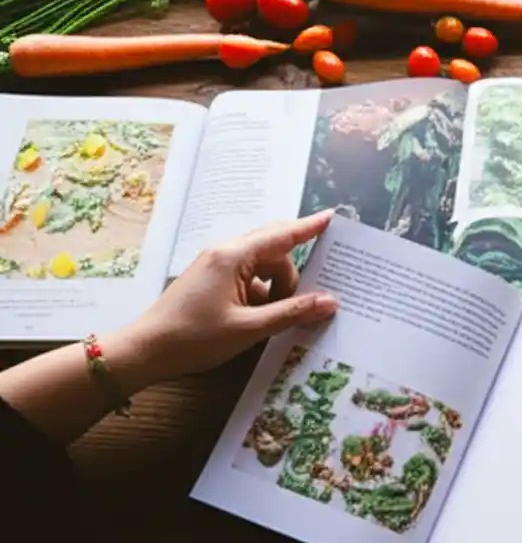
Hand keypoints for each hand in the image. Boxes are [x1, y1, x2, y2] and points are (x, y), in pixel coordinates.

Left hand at [120, 211, 338, 384]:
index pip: (281, 235)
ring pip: (261, 267)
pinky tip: (261, 319)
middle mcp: (224, 254)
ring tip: (277, 318)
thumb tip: (329, 302)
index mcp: (233, 257)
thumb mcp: (249, 328)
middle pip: (273, 250)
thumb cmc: (193, 338)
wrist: (143, 352)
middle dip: (292, 274)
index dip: (308, 227)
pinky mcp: (210, 281)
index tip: (331, 217)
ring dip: (276, 288)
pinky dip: (261, 294)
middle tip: (309, 297)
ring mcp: (215, 267)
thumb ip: (291, 312)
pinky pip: (247, 278)